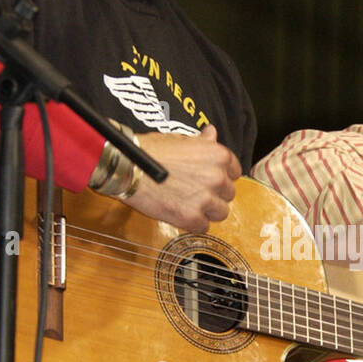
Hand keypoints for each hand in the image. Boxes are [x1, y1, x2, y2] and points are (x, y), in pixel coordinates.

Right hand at [123, 125, 240, 229]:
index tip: (211, 179)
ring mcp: (205, 199)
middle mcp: (217, 177)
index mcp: (218, 155)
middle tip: (196, 192)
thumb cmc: (150, 151)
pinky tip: (182, 214)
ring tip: (189, 204)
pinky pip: (204, 227)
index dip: (222, 176)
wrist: (128, 167)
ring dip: (207, 211)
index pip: (235, 172)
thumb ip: (202, 143)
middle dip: (215, 194)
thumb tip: (212, 133)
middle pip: (228, 194)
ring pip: (220, 212)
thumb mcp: (181, 139)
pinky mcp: (192, 217)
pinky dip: (194, 224)